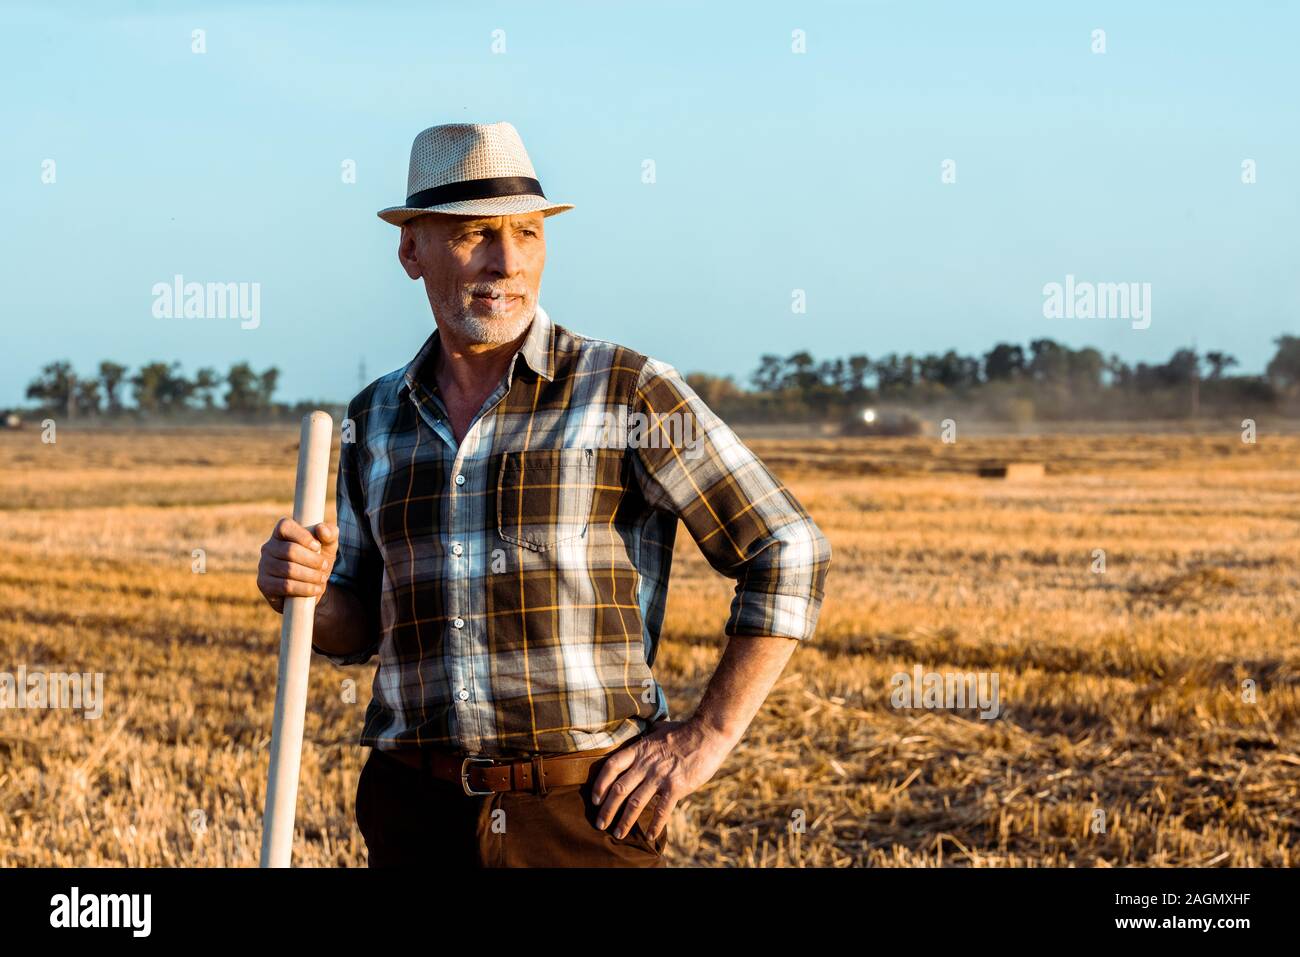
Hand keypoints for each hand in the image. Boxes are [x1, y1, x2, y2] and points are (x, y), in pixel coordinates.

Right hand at [257, 517, 337, 613]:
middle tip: (324, 566)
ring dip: (311, 575)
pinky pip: (285, 586)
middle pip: (290, 550)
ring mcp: (264, 566)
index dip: (303, 536)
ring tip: (322, 578)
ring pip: (289, 570)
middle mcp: (269, 547)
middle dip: (313, 560)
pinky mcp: (265, 584)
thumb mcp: (328, 546)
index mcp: (281, 533)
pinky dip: (305, 588)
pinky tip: (315, 589)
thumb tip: (321, 529)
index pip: (285, 526)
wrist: (312, 588)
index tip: (317, 547)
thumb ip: (330, 533)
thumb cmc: (317, 560)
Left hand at [590, 718, 733, 841]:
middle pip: (619, 789)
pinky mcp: (676, 786)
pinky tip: (650, 836)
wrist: (708, 733)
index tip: (595, 798)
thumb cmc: (685, 730)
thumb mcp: (659, 730)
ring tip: (618, 834)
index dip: (600, 784)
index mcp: (639, 750)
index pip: (611, 767)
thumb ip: (648, 737)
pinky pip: (662, 810)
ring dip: (625, 821)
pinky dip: (654, 825)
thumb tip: (644, 735)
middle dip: (607, 809)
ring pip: (636, 803)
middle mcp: (645, 764)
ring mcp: (660, 776)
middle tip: (599, 823)